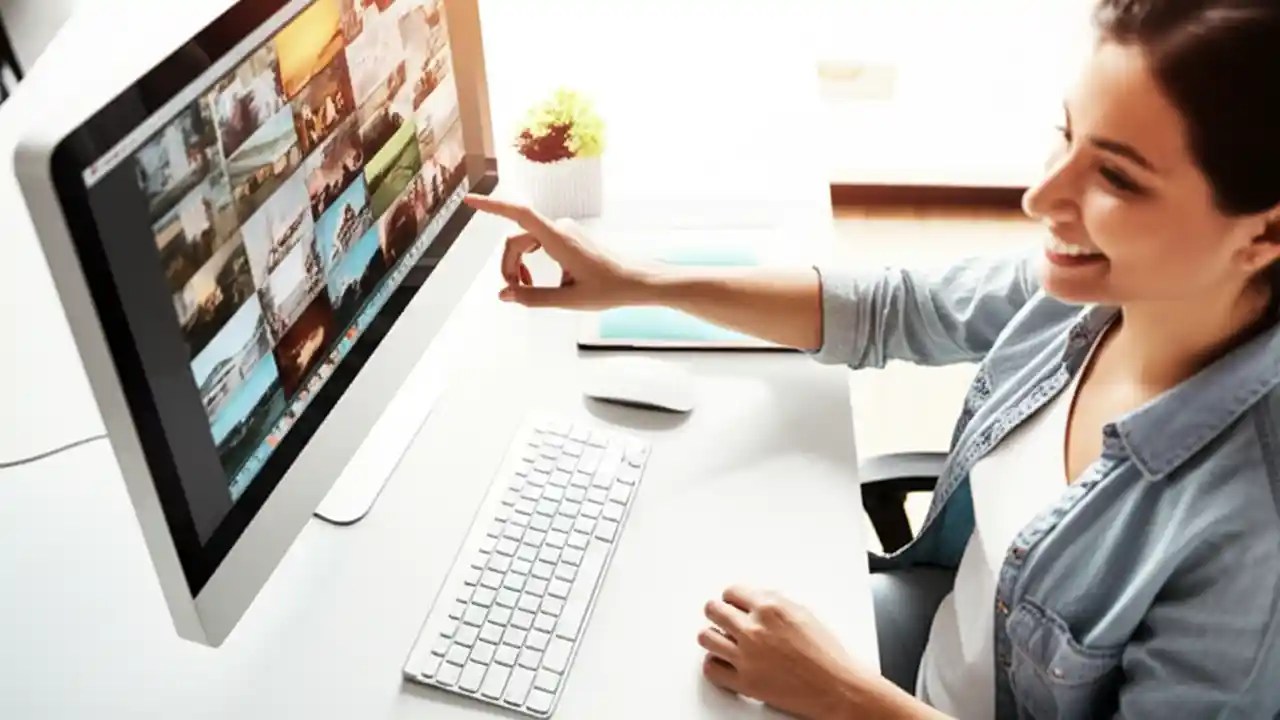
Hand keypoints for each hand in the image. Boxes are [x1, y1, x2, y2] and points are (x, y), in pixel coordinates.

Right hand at [462, 194, 652, 308]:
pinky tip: (537, 284)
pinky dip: (529, 263)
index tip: (470, 199)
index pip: (519, 214)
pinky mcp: (566, 237)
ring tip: (527, 291)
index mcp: (559, 239)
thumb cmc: (608, 289)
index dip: (492, 206)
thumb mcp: (568, 300)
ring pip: (524, 243)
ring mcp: (563, 231)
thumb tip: (504, 294)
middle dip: (508, 266)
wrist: (636, 282)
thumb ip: (533, 297)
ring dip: (518, 266)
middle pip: (516, 240)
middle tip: (516, 293)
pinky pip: (536, 244)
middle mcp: (559, 229)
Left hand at [700, 586, 889, 718]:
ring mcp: (747, 656)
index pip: (731, 591)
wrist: (838, 688)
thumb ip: (776, 602)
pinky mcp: (745, 682)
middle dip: (718, 613)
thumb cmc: (828, 654)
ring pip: (706, 637)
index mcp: (771, 608)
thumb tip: (757, 599)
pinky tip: (726, 662)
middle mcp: (755, 629)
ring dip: (713, 637)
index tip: (733, 604)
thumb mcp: (804, 613)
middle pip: (713, 610)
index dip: (732, 599)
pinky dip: (716, 664)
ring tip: (723, 640)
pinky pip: (711, 668)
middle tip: (723, 619)